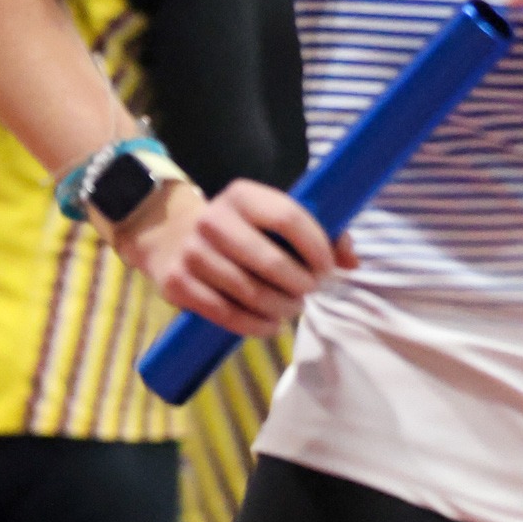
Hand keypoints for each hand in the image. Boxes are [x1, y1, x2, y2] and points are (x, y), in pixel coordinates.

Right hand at [137, 177, 354, 332]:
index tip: (326, 267)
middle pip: (271, 263)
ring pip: (252, 294)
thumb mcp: (272, 218)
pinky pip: (227, 315)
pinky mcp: (177, 284)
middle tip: (309, 291)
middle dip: (301, 284)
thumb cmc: (241, 231)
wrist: (170, 238)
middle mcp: (212, 220)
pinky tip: (271, 324)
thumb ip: (321, 233)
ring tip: (292, 306)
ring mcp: (192, 254)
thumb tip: (351, 263)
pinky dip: (257, 326)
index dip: (316, 247)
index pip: (288, 217)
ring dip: (283, 307)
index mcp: (241, 195)